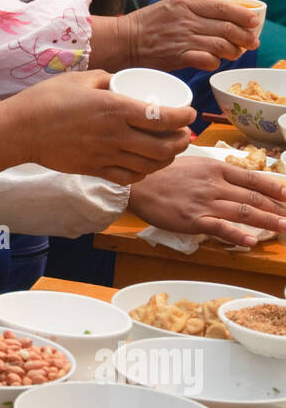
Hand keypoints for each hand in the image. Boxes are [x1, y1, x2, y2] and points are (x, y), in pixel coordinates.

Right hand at [15, 69, 192, 183]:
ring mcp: (105, 156)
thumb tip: (122, 82)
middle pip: (164, 147)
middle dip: (181, 142)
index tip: (189, 112)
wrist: (19, 130)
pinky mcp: (94, 170)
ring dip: (166, 159)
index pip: (163, 117)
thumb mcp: (81, 78)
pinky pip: (129, 178)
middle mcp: (115, 135)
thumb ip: (107, 80)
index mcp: (115, 108)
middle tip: (183, 134)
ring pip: (150, 166)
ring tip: (168, 150)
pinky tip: (144, 164)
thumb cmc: (46, 100)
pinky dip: (143, 173)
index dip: (184, 117)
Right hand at [123, 0, 260, 71]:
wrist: (124, 41)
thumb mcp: (171, 6)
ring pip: (221, 44)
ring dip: (233, 51)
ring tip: (235, 54)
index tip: (254, 22)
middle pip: (227, 27)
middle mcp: (186, 19)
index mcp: (185, 3)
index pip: (223, 7)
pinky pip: (207, 59)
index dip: (243, 15)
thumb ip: (194, 10)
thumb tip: (220, 17)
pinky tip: (215, 62)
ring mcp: (183, 38)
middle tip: (252, 43)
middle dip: (245, 36)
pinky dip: (216, 62)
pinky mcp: (178, 56)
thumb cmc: (146, 25)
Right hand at [128, 156, 285, 246]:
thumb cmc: (162, 174)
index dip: (275, 188)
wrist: (137, 184)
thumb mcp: (193, 164)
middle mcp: (215, 185)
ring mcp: (205, 203)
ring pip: (244, 212)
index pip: (254, 179)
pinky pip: (220, 228)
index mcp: (216, 169)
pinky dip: (238, 235)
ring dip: (268, 221)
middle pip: (254, 197)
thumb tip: (235, 178)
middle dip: (278, 208)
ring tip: (285, 228)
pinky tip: (251, 242)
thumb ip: (215, 172)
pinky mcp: (193, 220)